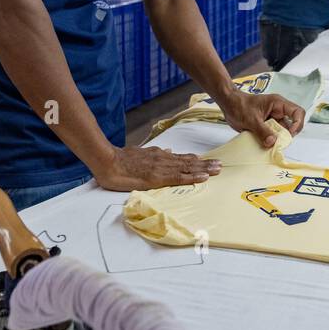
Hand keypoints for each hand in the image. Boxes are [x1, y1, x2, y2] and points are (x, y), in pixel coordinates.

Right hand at [92, 145, 220, 191]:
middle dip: (205, 164)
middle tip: (220, 165)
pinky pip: (179, 178)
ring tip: (217, 170)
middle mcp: (163, 160)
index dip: (196, 161)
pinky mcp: (157, 177)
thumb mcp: (140, 153)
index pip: (181, 159)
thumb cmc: (120, 160)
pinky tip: (203, 177)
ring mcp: (161, 168)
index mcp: (159, 156)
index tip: (209, 162)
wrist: (108, 161)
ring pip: (187, 169)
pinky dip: (192, 177)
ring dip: (204, 169)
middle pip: (188, 163)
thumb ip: (156, 154)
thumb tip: (169, 152)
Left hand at [219, 91, 305, 146]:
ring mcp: (273, 119)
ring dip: (277, 139)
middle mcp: (278, 111)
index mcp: (278, 103)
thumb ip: (262, 131)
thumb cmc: (238, 105)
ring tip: (269, 144)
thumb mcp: (251, 119)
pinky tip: (264, 143)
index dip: (297, 124)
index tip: (289, 134)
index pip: (298, 112)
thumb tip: (272, 142)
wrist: (228, 104)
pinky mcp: (267, 126)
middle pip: (292, 125)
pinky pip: (273, 135)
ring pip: (282, 132)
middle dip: (286, 135)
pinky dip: (270, 140)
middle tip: (278, 143)